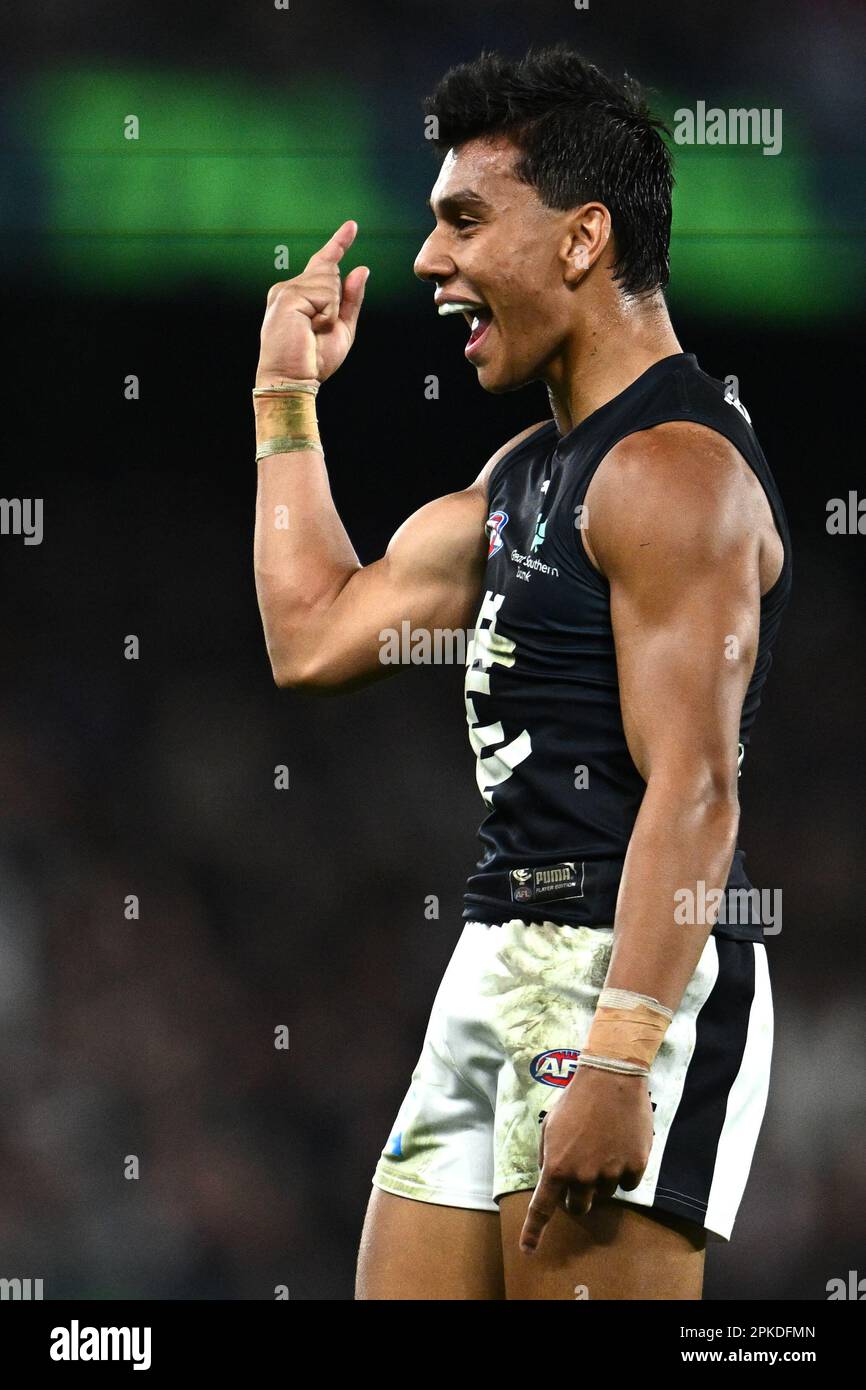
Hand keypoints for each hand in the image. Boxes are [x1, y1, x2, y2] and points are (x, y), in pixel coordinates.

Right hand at [256, 220, 368, 384]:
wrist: (292, 380)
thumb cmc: (313, 360)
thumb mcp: (341, 328)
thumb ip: (351, 299)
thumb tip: (361, 268)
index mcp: (299, 294)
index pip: (323, 263)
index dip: (339, 243)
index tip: (352, 226)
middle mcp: (289, 288)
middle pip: (331, 274)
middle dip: (336, 306)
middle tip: (316, 332)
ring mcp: (286, 290)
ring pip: (331, 284)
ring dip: (331, 313)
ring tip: (312, 332)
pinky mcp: (288, 296)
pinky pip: (326, 295)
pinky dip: (327, 316)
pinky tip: (310, 329)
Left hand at [519, 1066, 653, 1253]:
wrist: (611, 1077)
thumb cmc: (576, 1099)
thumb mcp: (550, 1126)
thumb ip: (549, 1158)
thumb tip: (552, 1179)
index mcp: (557, 1166)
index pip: (543, 1209)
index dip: (534, 1232)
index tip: (528, 1250)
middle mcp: (583, 1176)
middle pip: (580, 1207)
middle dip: (578, 1196)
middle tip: (582, 1171)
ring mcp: (611, 1173)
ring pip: (605, 1192)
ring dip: (602, 1177)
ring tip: (603, 1143)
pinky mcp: (635, 1166)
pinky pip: (628, 1183)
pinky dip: (624, 1169)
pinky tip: (621, 1143)